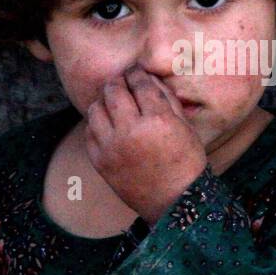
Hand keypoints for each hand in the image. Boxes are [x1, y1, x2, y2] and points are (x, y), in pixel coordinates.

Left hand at [84, 64, 207, 224]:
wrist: (175, 202)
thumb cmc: (186, 162)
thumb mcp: (185, 126)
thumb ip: (166, 98)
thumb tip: (147, 77)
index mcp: (157, 120)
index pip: (139, 83)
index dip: (136, 73)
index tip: (136, 72)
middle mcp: (131, 131)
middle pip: (113, 91)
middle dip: (117, 82)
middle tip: (121, 82)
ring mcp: (112, 148)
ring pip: (95, 109)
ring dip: (103, 101)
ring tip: (112, 102)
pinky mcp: (100, 163)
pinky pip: (89, 132)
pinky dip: (96, 123)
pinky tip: (107, 124)